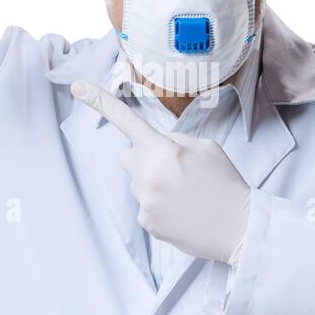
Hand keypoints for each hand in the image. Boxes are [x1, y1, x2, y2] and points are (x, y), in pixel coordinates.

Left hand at [71, 80, 251, 264]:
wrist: (238, 227)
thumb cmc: (224, 183)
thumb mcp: (205, 148)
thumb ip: (172, 142)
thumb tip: (153, 149)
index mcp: (162, 149)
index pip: (126, 120)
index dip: (100, 101)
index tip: (76, 86)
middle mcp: (147, 174)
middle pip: (129, 155)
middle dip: (146, 157)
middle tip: (176, 169)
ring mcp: (144, 200)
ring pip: (137, 182)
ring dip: (153, 182)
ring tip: (185, 193)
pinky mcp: (146, 222)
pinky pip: (144, 204)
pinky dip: (159, 204)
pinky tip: (181, 209)